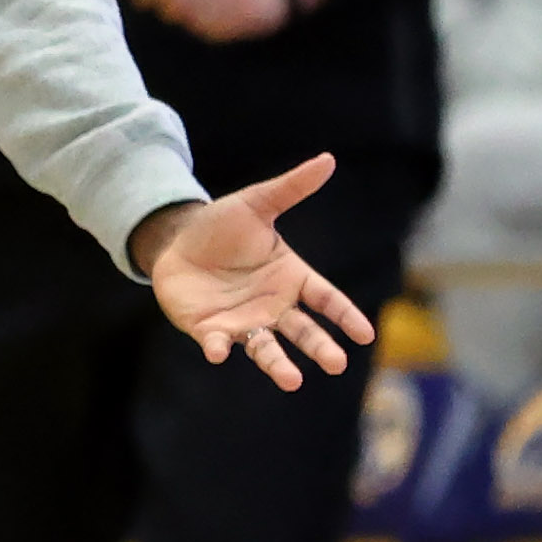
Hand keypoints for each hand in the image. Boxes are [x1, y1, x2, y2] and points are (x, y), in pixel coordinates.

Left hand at [131, 155, 378, 389]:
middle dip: (320, 347)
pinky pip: (218, 343)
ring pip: (266, 348)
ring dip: (279, 365)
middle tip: (336, 364)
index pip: (326, 299)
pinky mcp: (210, 330)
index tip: (365, 334)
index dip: (345, 316)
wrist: (177, 240)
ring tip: (293, 381)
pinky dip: (220, 349)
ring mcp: (243, 321)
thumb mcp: (257, 202)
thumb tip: (328, 159)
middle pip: (303, 331)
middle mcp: (272, 306)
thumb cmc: (222, 225)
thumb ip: (291, 188)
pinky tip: (220, 353)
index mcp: (291, 278)